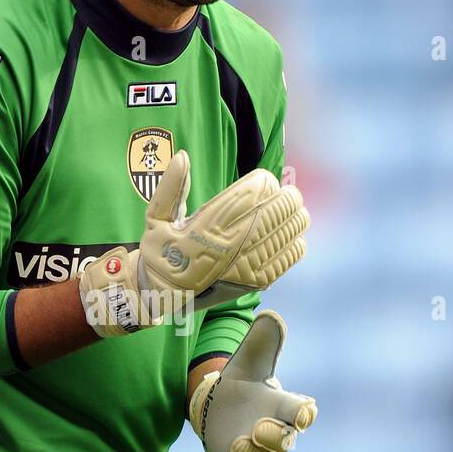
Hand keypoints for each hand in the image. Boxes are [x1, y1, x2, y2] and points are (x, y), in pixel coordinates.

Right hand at [78, 151, 308, 337]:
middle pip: (272, 213)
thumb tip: (182, 156)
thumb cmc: (161, 253)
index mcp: (204, 227)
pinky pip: (284, 261)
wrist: (164, 296)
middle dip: (286, 199)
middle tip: (289, 192)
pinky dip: (295, 245)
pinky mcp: (253, 283)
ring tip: (296, 209)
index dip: (263, 183)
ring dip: (294, 219)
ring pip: (282, 235)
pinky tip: (296, 235)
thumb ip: (171, 188)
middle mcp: (227, 246)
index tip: (265, 179)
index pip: (247, 196)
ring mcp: (243, 266)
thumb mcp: (156, 219)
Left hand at [188, 309, 316, 451]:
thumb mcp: (248, 360)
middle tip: (256, 428)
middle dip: (274, 439)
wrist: (221, 406)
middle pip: (284, 443)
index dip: (304, 413)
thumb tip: (270, 316)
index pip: (302, 411)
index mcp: (283, 406)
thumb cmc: (243, 382)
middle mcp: (276, 432)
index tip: (302, 413)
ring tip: (235, 446)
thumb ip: (261, 341)